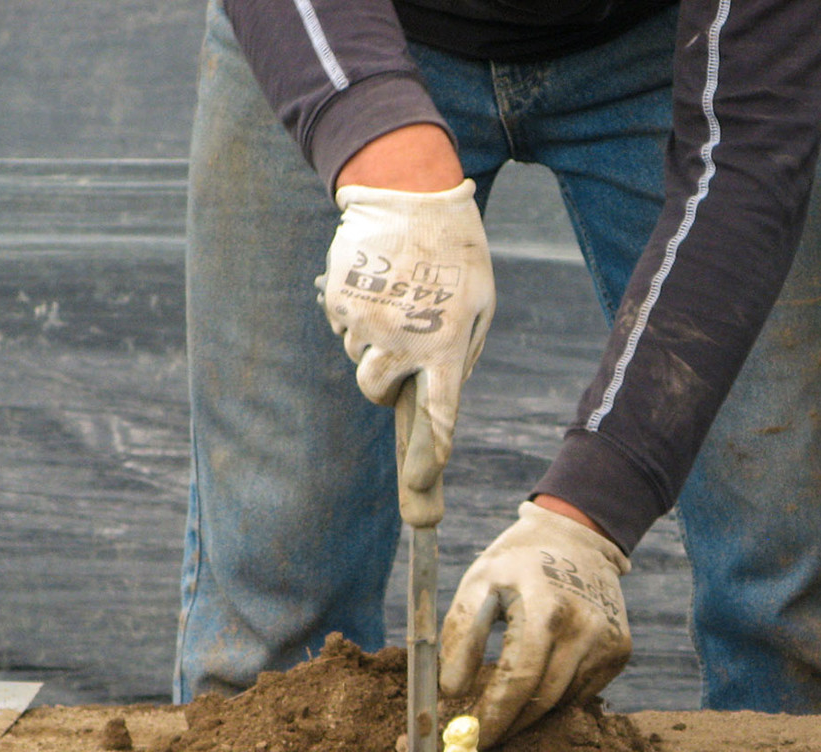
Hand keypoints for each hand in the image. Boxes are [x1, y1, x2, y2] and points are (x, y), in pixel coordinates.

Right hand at [316, 180, 494, 487]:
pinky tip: (377, 281)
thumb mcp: (480, 304)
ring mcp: (366, 322)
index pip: (437, 416)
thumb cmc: (456, 254)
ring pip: (357, 357)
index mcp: (446, 346)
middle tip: (396, 355)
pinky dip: (356, 315)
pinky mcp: (340, 302)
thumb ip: (462, 353)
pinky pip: (343, 327)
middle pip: (375, 393)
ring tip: (395, 296)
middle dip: (381, 385)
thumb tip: (440, 397)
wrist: (409, 194)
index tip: (421, 487)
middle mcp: (403, 340)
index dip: (428, 457)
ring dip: (372, 342)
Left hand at [441, 500, 631, 747]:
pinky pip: (582, 692)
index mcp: (545, 609)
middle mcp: (584, 627)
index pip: (518, 678)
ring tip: (506, 713)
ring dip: (531, 714)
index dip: (495, 713)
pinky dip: (556, 698)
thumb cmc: (517, 564)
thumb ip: (460, 635)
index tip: (474, 736)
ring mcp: (608, 640)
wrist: (577, 539)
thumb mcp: (479, 584)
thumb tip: (451, 691)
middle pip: (542, 699)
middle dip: (510, 724)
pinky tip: (538, 686)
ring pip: (562, 701)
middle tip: (485, 737)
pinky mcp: (620, 649)